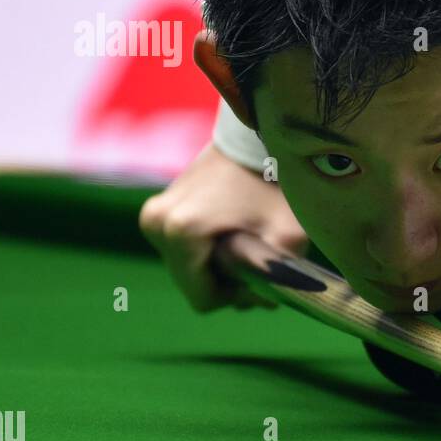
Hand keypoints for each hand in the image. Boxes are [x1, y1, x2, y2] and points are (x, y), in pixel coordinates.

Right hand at [139, 142, 307, 310]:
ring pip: (186, 268)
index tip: (260, 276)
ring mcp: (152, 215)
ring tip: (245, 241)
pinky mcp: (155, 209)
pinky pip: (181, 249)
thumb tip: (264, 302)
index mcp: (182, 233)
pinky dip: (205, 249)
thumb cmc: (275, 185)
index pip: (203, 299)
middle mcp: (157, 223)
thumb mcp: (289, 236)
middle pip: (192, 284)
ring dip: (215, 266)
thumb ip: (279, 279)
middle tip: (258, 258)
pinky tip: (231, 231)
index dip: (237, 296)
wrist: (254, 139)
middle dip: (226, 281)